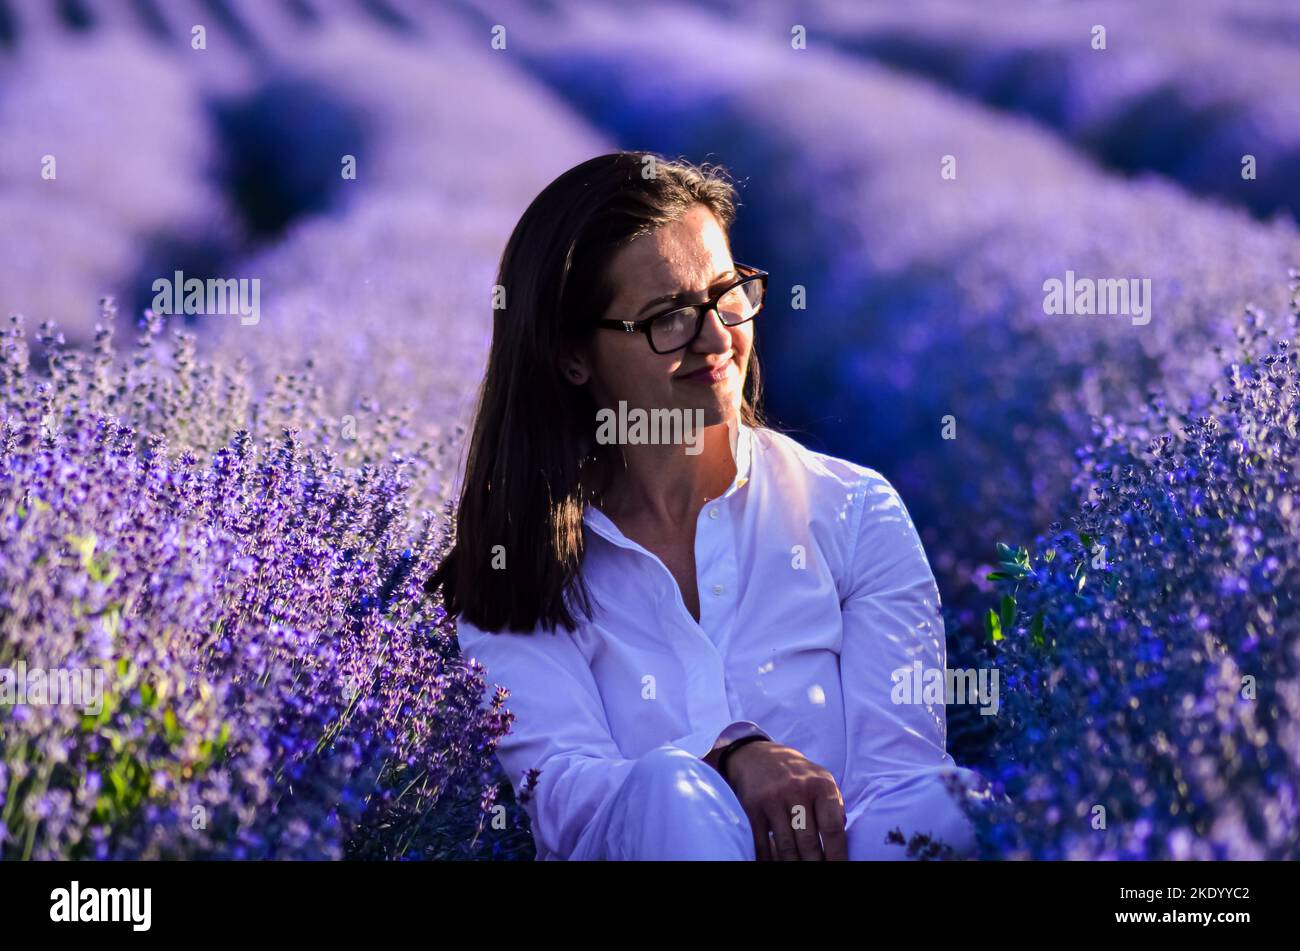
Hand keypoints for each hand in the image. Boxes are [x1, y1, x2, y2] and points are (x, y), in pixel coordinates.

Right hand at [718, 741, 847, 860]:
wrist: (758, 756)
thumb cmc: (798, 775)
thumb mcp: (822, 781)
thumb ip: (835, 808)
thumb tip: (841, 841)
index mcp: (821, 786)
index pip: (833, 828)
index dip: (837, 854)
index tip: (839, 867)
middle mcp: (797, 790)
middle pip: (809, 842)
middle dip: (816, 864)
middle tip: (819, 872)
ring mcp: (773, 799)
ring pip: (786, 847)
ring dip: (794, 865)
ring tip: (800, 871)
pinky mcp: (753, 807)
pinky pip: (762, 843)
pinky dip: (769, 860)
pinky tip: (776, 864)